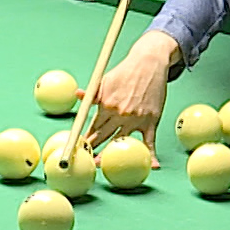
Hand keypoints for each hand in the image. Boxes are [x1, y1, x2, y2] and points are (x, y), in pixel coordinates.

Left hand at [83, 31, 180, 163]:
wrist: (149, 63)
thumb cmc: (125, 72)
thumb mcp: (104, 80)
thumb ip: (92, 93)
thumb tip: (77, 95)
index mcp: (105, 104)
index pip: (92, 126)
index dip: (85, 139)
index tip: (79, 149)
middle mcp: (119, 113)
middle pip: (103, 137)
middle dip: (93, 150)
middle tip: (87, 162)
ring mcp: (135, 118)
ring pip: (121, 142)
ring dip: (112, 155)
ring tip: (104, 166)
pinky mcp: (151, 120)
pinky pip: (149, 141)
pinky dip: (151, 154)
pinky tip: (152, 166)